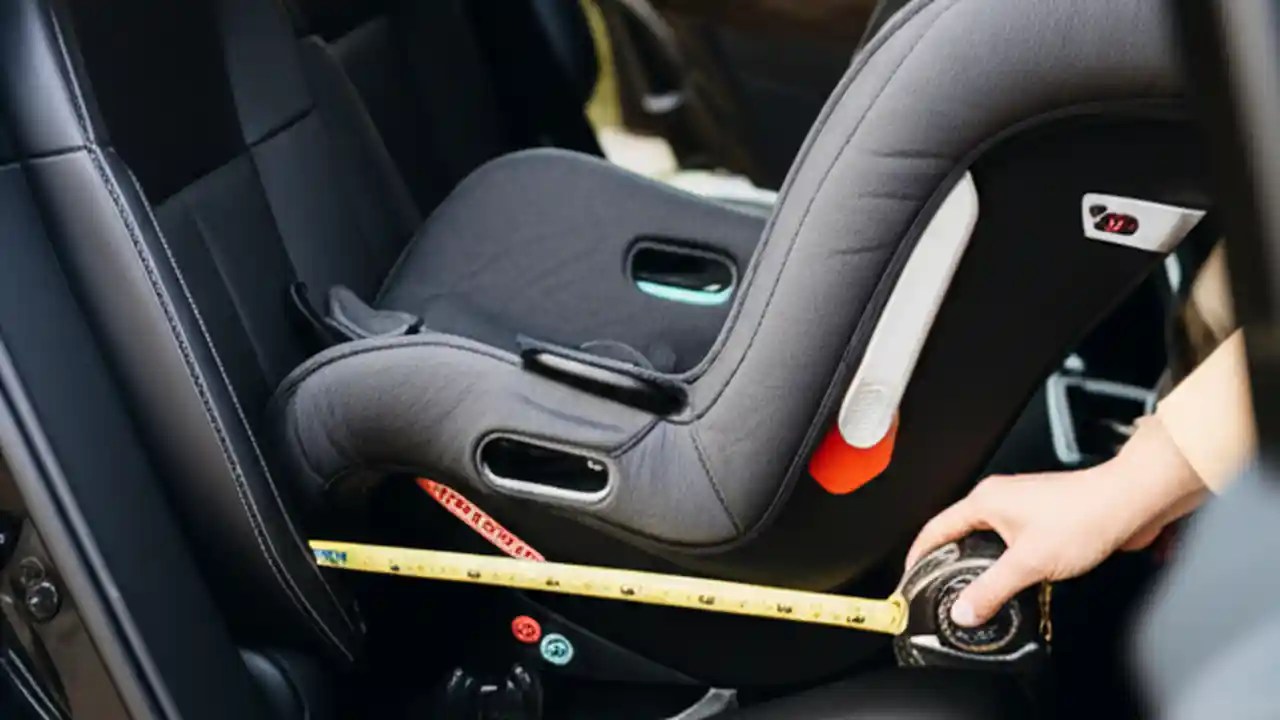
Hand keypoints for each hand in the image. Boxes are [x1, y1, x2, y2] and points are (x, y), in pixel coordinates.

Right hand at [905, 418, 1208, 627]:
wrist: (1129, 501)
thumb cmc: (1085, 515)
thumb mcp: (1029, 563)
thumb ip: (992, 590)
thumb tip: (964, 609)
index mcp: (985, 501)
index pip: (936, 529)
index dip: (918, 554)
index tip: (910, 576)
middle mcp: (1000, 498)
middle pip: (959, 532)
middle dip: (948, 561)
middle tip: (940, 589)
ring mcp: (1022, 506)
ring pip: (987, 537)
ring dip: (981, 563)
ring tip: (977, 590)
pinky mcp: (1043, 516)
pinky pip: (1011, 540)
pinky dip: (1005, 561)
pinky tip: (1016, 579)